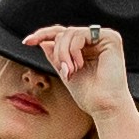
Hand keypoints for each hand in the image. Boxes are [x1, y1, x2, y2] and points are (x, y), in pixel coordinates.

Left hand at [27, 23, 138, 138]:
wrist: (104, 106)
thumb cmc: (89, 95)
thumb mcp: (66, 72)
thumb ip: (56, 57)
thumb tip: (43, 42)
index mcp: (88, 47)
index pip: (62, 34)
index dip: (43, 34)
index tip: (27, 42)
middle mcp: (96, 40)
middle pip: (64, 33)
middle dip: (58, 52)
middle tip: (64, 71)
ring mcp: (104, 37)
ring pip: (70, 32)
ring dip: (64, 53)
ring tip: (70, 71)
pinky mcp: (111, 38)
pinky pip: (80, 34)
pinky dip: (73, 50)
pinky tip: (79, 65)